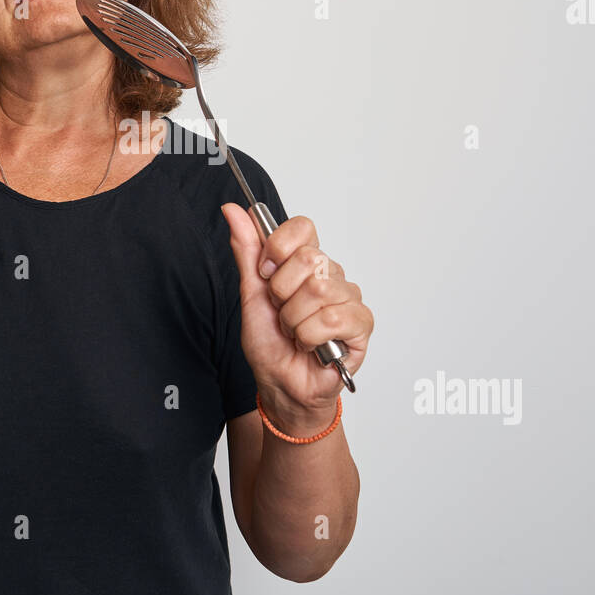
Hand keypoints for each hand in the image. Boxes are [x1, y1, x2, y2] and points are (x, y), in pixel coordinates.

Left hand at [220, 204, 372, 431]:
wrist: (280, 384)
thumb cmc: (270, 343)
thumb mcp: (251, 293)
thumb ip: (247, 251)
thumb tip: (233, 210)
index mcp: (305, 264)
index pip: (303, 227)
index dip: (279, 245)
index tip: (265, 271)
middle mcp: (330, 275)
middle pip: (309, 259)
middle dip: (282, 293)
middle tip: (282, 314)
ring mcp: (348, 299)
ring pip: (318, 291)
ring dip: (294, 320)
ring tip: (295, 333)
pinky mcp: (361, 324)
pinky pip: (334, 319)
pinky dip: (311, 337)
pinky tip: (312, 345)